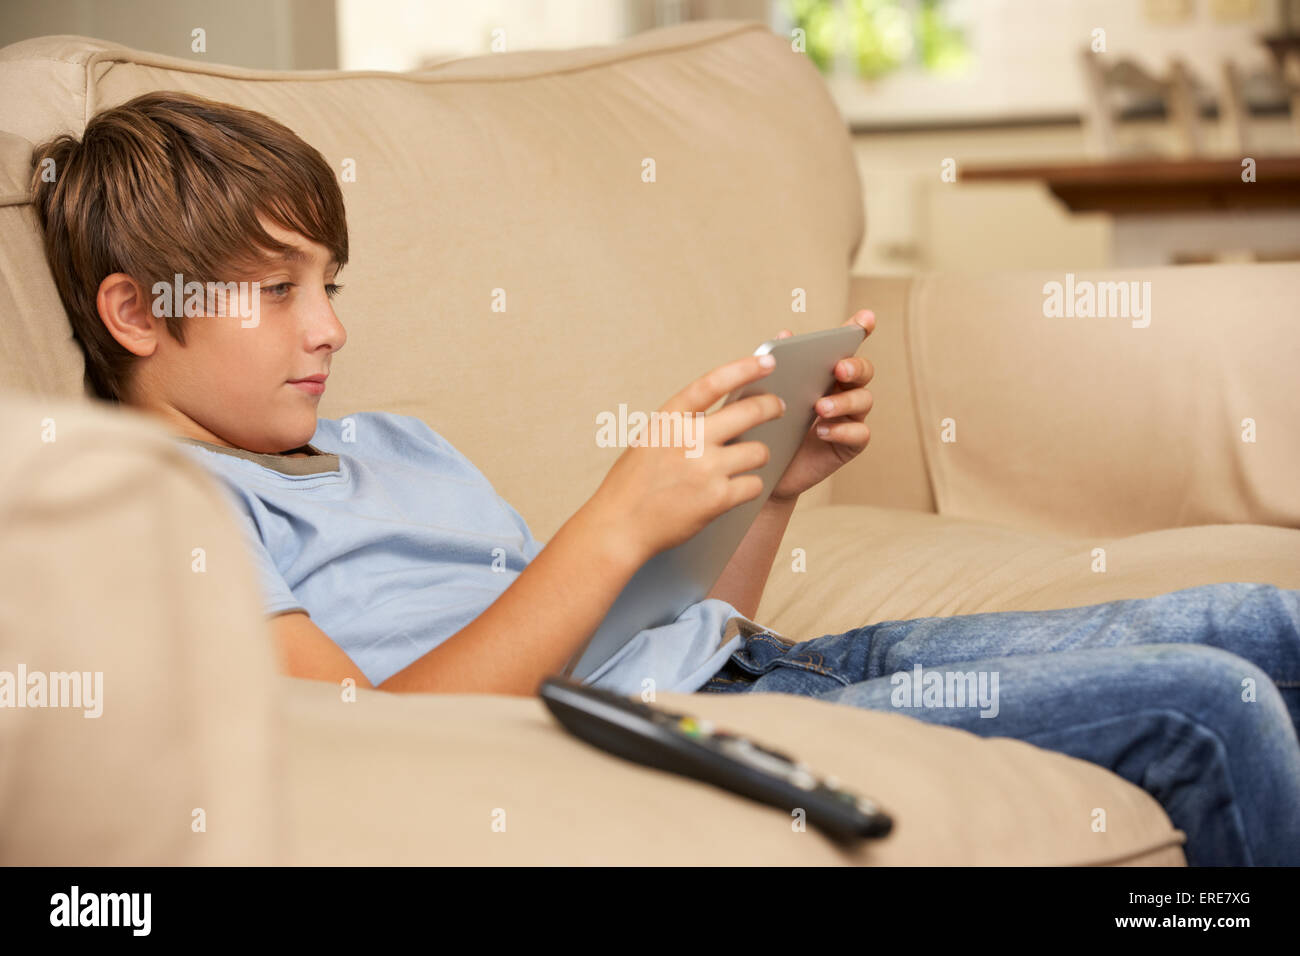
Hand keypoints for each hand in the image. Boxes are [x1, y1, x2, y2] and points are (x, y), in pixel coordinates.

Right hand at [587, 351, 787, 561]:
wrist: (620, 526)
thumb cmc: (635, 483)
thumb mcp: (652, 439)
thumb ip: (684, 424)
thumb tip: (730, 412)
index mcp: (669, 419)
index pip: (712, 383)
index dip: (743, 368)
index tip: (767, 360)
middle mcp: (689, 439)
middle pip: (750, 412)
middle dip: (771, 407)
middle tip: (778, 407)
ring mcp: (705, 469)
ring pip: (759, 451)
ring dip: (757, 456)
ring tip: (745, 461)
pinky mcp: (718, 498)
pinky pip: (754, 485)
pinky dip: (748, 487)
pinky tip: (735, 489)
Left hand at [768, 309, 875, 502]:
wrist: (763, 468)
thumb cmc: (765, 425)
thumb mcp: (765, 393)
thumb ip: (776, 366)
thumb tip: (783, 335)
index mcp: (824, 371)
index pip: (846, 346)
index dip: (859, 329)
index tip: (866, 318)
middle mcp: (843, 389)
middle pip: (863, 370)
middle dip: (855, 366)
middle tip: (838, 368)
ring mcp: (850, 417)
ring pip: (864, 400)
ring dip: (844, 400)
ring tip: (820, 407)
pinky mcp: (849, 444)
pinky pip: (859, 434)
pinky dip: (842, 430)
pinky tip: (822, 431)